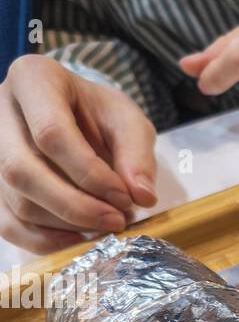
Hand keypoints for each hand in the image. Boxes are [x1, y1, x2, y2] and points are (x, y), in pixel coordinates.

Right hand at [0, 56, 156, 254]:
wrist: (74, 116)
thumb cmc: (98, 113)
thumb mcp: (127, 120)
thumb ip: (137, 155)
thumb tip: (141, 197)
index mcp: (33, 80)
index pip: (51, 133)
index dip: (90, 174)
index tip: (125, 198)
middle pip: (23, 170)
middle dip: (75, 206)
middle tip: (115, 222)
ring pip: (16, 200)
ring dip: (66, 224)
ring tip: (106, 225)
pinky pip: (7, 223)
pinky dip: (45, 241)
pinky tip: (78, 240)